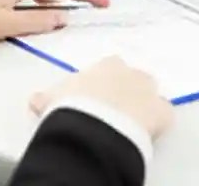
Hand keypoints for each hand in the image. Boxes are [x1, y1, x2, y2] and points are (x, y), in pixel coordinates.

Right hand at [30, 57, 173, 139]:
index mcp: (107, 65)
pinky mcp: (162, 112)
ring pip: (150, 94)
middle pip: (133, 79)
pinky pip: (163, 115)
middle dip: (125, 93)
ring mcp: (149, 91)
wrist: (93, 124)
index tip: (96, 99)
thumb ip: (47, 96)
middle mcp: (131, 73)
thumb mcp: (53, 98)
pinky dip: (157, 123)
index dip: (103, 86)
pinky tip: (146, 133)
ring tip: (130, 124)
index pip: (110, 70)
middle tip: (112, 113)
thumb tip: (35, 99)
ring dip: (142, 105)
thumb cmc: (71, 106)